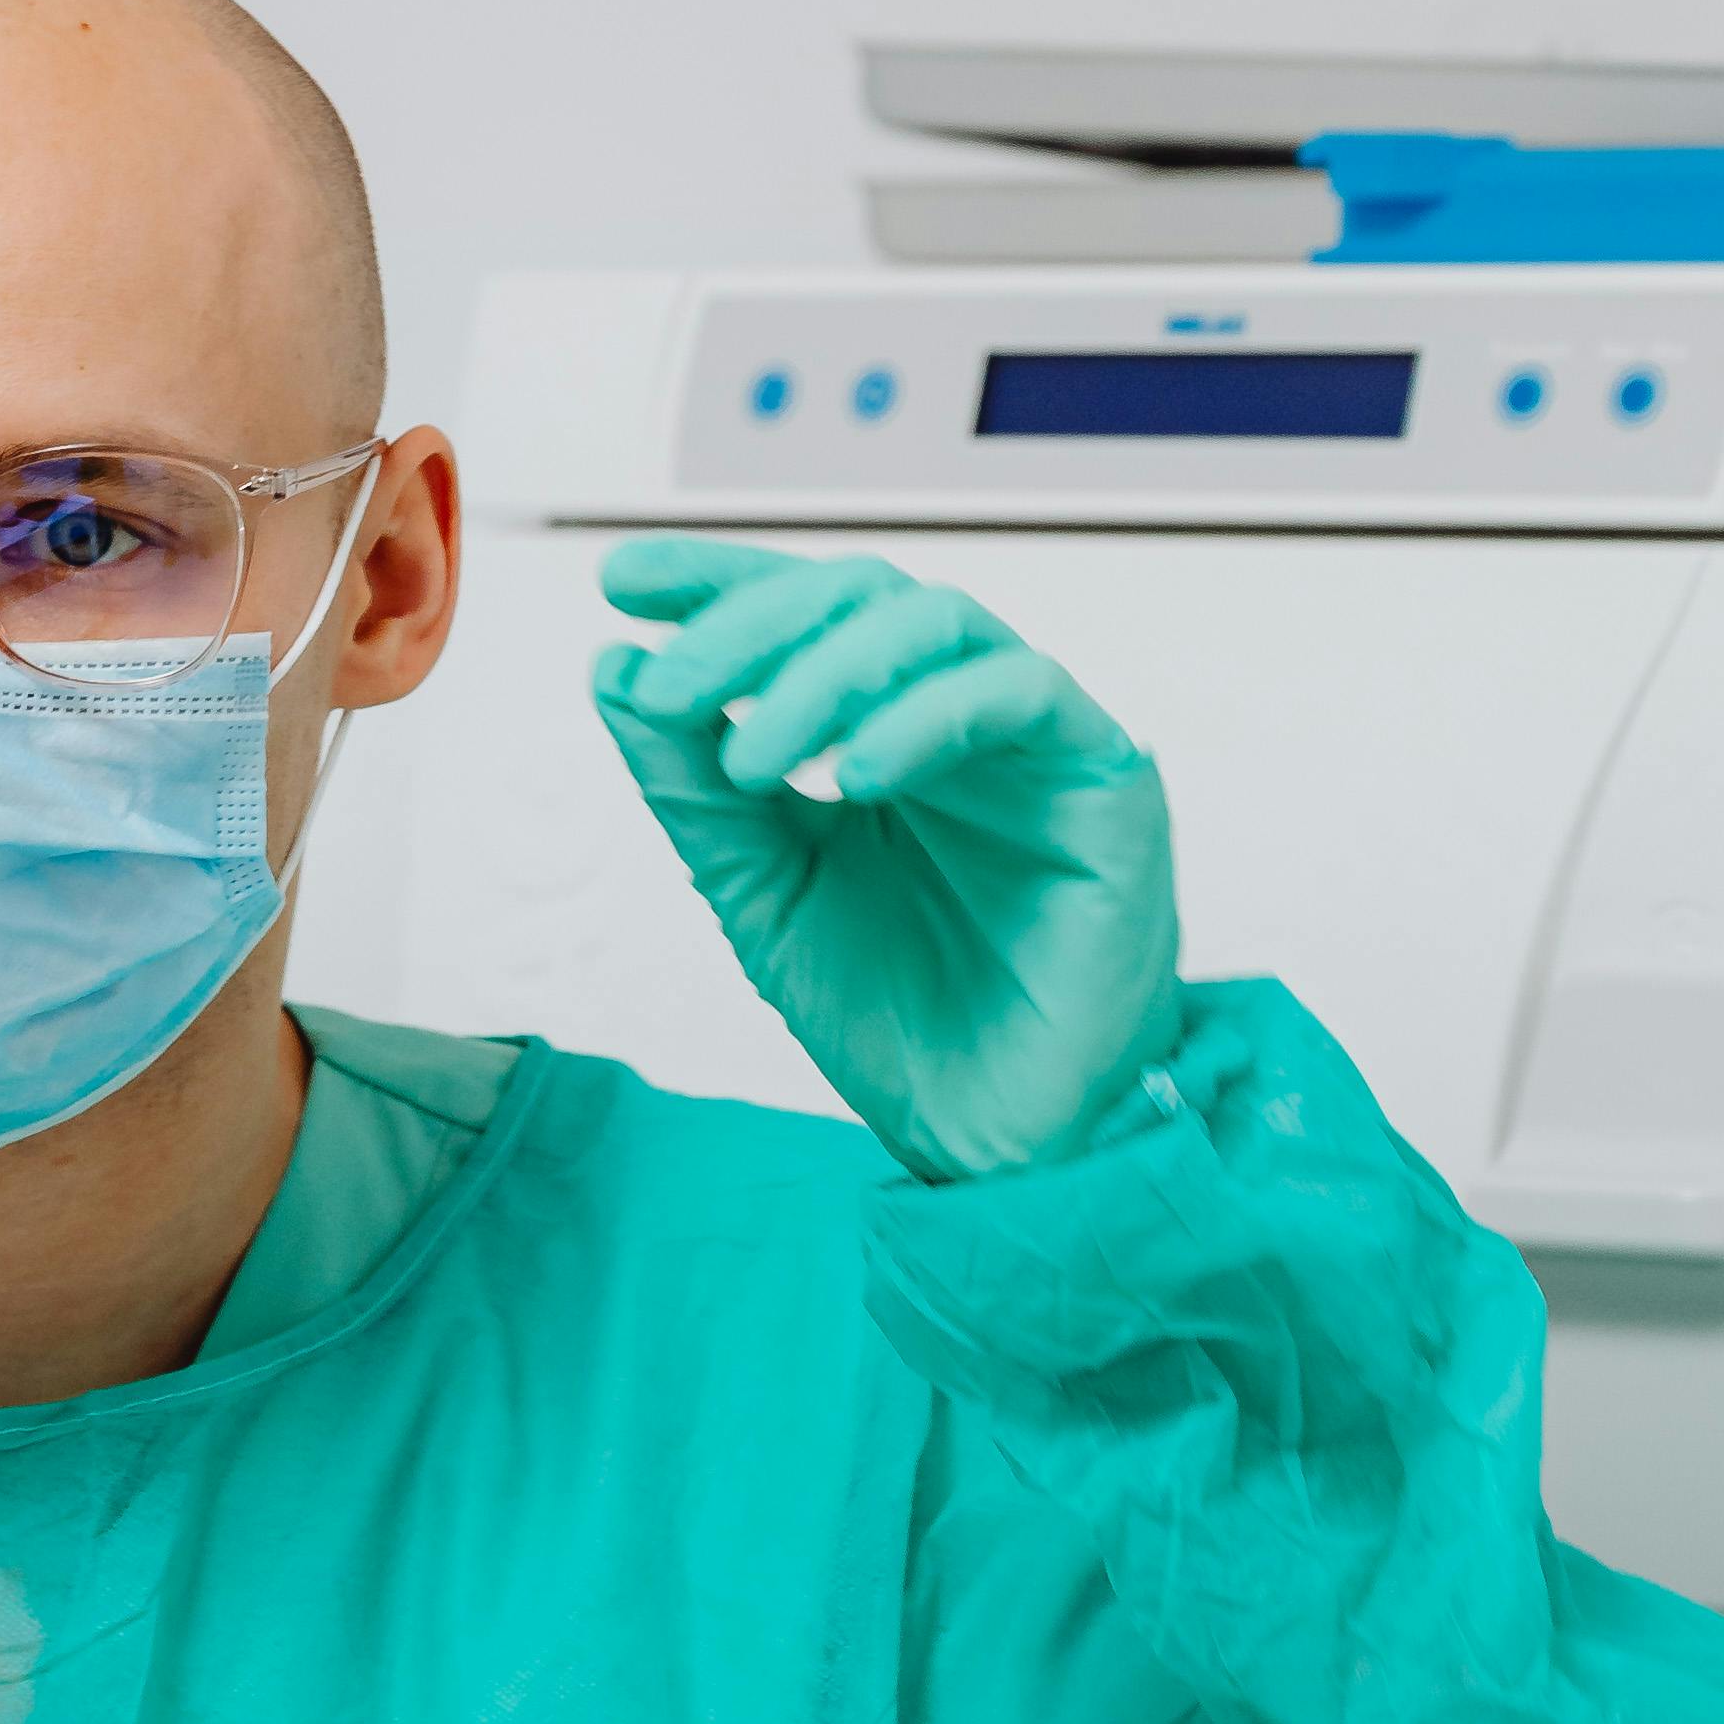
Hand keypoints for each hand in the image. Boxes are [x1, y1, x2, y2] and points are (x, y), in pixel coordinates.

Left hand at [590, 540, 1176, 1180]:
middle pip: (861, 597)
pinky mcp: (1107, 779)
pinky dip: (927, 716)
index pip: (802, 613)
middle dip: (751, 625)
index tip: (620, 580)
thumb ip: (696, 790)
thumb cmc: (894, 1022)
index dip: (717, 582)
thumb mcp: (762, 896)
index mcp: (883, 727)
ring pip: (939, 622)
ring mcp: (1036, 740)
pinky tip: (854, 774)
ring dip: (826, 671)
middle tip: (673, 684)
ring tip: (752, 754)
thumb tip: (616, 668)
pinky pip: (1024, 695)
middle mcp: (961, 714)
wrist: (991, 1143)